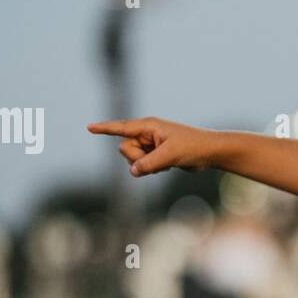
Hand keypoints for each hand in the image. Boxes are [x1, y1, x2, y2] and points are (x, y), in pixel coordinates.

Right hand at [86, 116, 213, 175]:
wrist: (209, 152)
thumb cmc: (192, 147)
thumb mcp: (169, 156)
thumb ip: (149, 163)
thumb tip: (132, 171)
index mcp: (148, 126)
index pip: (121, 128)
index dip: (104, 129)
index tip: (89, 127)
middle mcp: (147, 133)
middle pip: (125, 150)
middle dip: (137, 159)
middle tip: (158, 159)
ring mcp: (151, 144)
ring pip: (133, 160)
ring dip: (146, 166)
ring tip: (166, 162)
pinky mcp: (156, 155)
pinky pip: (143, 166)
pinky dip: (153, 169)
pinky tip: (168, 165)